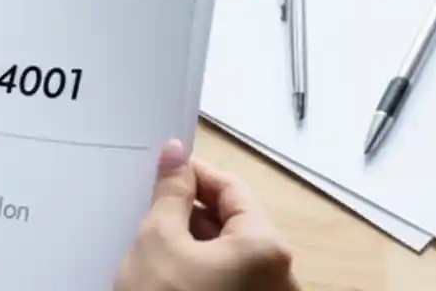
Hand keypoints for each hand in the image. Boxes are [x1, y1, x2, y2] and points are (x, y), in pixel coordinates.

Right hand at [115, 140, 300, 290]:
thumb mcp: (158, 239)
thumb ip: (171, 192)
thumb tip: (177, 157)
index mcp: (267, 248)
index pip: (233, 189)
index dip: (196, 173)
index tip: (169, 166)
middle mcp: (280, 277)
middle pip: (235, 222)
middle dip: (193, 209)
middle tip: (155, 201)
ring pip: (231, 253)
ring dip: (195, 240)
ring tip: (156, 238)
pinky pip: (230, 279)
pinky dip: (202, 268)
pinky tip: (168, 268)